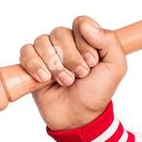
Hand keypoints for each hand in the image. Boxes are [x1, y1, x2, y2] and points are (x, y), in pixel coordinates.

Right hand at [21, 16, 127, 131]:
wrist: (80, 117)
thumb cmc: (97, 92)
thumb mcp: (116, 68)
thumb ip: (109, 41)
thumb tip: (85, 25)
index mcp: (85, 39)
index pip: (80, 24)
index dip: (84, 43)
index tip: (92, 62)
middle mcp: (65, 42)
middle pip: (59, 33)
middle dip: (71, 58)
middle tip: (79, 76)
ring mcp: (47, 53)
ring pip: (42, 42)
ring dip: (55, 65)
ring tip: (65, 81)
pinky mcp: (31, 65)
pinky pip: (26, 52)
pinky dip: (35, 65)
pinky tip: (45, 78)